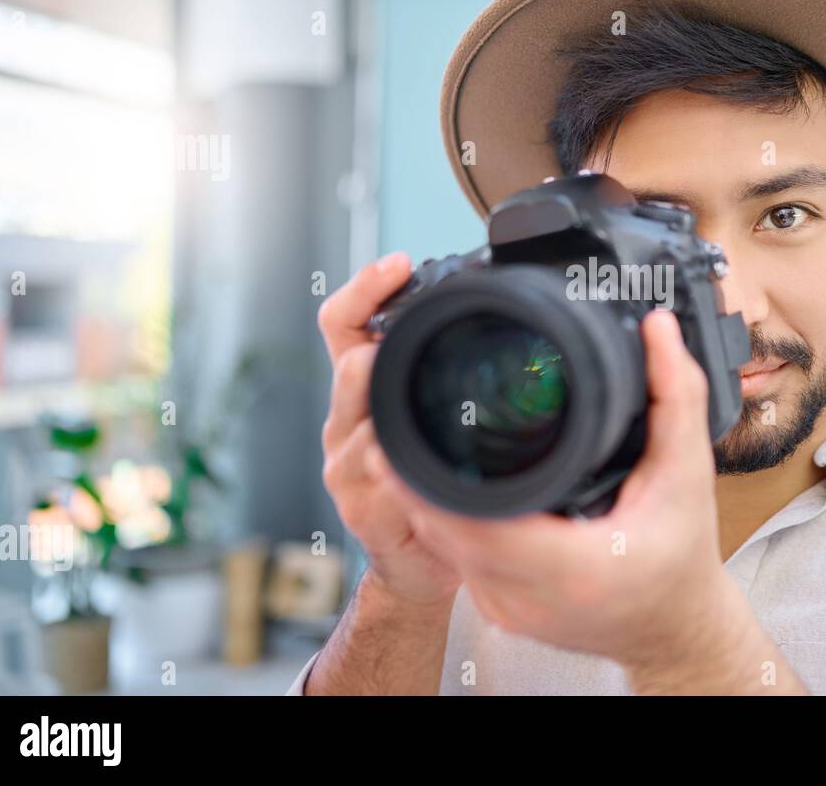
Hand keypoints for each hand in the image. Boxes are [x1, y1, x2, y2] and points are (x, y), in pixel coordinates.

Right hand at [317, 252, 462, 611]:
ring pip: (359, 423)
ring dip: (381, 407)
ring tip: (404, 393)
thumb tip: (483, 303)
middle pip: (348, 368)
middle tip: (399, 338)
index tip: (397, 264)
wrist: (421, 561)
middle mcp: (345, 422)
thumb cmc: (427, 482)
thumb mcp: (428, 416)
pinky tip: (412, 465)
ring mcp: (347, 468)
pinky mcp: (363, 509)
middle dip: (373, 352)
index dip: (363, 289)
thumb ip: (436, 368)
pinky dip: (396, 468)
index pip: (342, 323)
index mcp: (361, 390)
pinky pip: (378, 479)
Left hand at [384, 307, 761, 680]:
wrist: (678, 627)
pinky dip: (449, 523)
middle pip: (446, 534)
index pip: (478, 528)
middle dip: (418, 479)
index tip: (407, 441)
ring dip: (427, 500)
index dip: (432, 486)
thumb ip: (675, 396)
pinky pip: (458, 562)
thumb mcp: (687, 471)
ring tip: (418, 444)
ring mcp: (510, 609)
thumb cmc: (683, 555)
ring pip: (445, 550)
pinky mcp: (501, 610)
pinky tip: (453, 486)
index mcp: (575, 567)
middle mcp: (531, 597)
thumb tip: (656, 328)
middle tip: (400, 421)